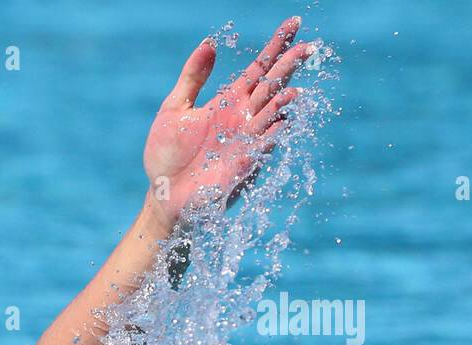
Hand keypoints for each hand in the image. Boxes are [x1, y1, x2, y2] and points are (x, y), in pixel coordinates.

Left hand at [143, 16, 314, 227]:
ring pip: (271, 115)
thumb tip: (209, 43)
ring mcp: (246, 140)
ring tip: (292, 89)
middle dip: (289, 67)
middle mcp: (243, 117)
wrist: (163, 193)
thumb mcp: (174, 109)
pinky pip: (262, 146)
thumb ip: (193, 77)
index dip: (277, 46)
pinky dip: (272, 134)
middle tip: (309, 47)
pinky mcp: (242, 164)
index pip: (259, 68)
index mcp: (229, 101)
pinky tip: (281, 122)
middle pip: (272, 86)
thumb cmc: (168, 155)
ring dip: (282, 103)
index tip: (294, 24)